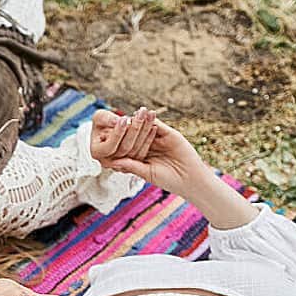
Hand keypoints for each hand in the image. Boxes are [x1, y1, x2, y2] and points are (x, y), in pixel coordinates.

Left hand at [91, 111, 211, 198]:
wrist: (190, 178)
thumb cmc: (168, 180)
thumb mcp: (147, 173)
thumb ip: (132, 166)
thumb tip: (112, 163)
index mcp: (142, 156)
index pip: (127, 147)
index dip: (118, 143)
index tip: (104, 138)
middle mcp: (149, 146)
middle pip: (134, 135)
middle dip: (124, 130)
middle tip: (111, 121)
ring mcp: (159, 139)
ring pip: (145, 128)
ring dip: (136, 122)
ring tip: (124, 115)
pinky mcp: (169, 133)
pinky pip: (157, 124)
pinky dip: (150, 120)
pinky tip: (141, 115)